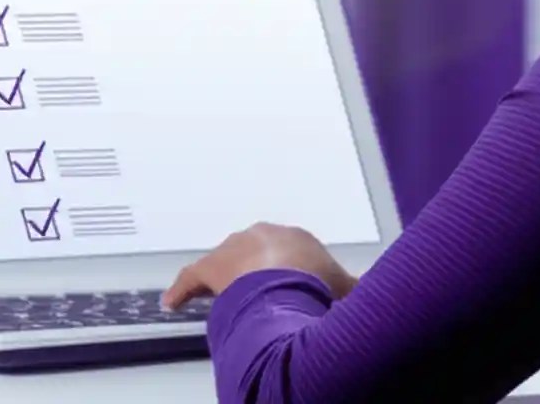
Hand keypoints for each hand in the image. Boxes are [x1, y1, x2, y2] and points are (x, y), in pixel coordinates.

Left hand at [162, 222, 357, 309]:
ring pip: (223, 264)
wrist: (290, 281)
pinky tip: (173, 301)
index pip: (284, 251)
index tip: (285, 284)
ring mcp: (234, 249)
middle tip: (257, 294)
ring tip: (227, 302)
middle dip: (254, 272)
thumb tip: (366, 290)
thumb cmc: (314, 280)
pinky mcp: (210, 267)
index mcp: (293, 237)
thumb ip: (351, 287)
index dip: (284, 270)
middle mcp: (261, 236)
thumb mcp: (342, 285)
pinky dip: (182, 290)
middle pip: (252, 253)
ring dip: (224, 281)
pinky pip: (192, 278)